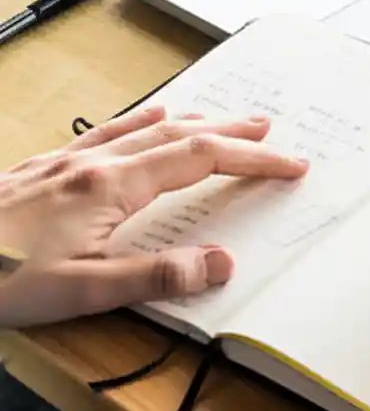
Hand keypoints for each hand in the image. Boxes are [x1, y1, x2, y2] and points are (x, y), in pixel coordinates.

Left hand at [0, 106, 307, 326]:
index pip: (200, 161)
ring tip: (222, 118)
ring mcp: (63, 163)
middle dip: (231, 130)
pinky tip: (144, 119)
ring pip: (142, 127)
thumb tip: (220, 262)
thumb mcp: (81, 292)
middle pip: (177, 133)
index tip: (289, 164)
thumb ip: (155, 277)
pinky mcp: (40, 170)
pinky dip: (139, 122)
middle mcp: (90, 164)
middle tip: (270, 128)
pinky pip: (105, 134)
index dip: (251, 159)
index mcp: (109, 188)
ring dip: (192, 120)